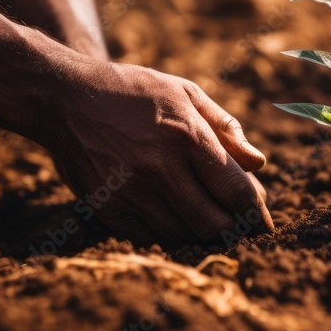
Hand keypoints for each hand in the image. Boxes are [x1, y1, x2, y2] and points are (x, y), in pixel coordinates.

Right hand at [42, 60, 273, 246]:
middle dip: (233, 231)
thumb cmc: (135, 92)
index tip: (264, 224)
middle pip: (214, 224)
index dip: (257, 215)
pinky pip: (150, 238)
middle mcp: (160, 168)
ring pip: (183, 236)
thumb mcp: (185, 93)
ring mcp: (131, 192)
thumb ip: (225, 128)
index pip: (236, 193)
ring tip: (208, 222)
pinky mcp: (108, 208)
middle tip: (240, 230)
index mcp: (187, 137)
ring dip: (201, 234)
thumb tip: (259, 164)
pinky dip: (168, 234)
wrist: (66, 98)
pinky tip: (174, 218)